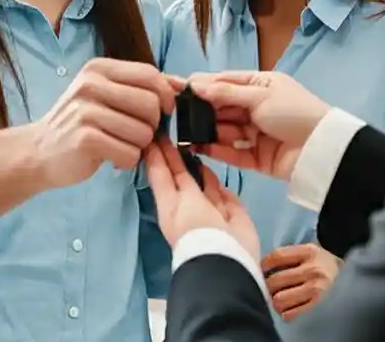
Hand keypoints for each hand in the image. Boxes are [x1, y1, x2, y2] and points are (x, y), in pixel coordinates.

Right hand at [33, 58, 173, 188]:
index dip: (166, 95)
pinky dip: (126, 161)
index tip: (165, 111)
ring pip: (144, 132)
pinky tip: (111, 158)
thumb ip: (135, 87)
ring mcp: (86, 111)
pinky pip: (130, 153)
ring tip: (120, 146)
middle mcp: (91, 85)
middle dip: (153, 125)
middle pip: (151, 104)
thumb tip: (179, 86)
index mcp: (99, 69)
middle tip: (136, 134)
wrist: (39, 152)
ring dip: (139, 147)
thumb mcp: (102, 94)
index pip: (150, 75)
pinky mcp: (85, 139)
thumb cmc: (79, 123)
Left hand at [144, 137, 259, 259]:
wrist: (226, 255)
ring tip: (189, 139)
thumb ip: (171, 174)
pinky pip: (221, 189)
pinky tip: (211, 163)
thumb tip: (156, 153)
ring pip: (202, 181)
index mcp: (170, 204)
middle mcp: (188, 204)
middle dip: (174, 155)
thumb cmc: (195, 225)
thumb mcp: (178, 198)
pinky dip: (215, 178)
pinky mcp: (231, 209)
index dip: (156, 155)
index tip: (152, 133)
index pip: (160, 174)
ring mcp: (210, 207)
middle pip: (180, 175)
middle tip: (169, 129)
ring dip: (196, 164)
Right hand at [168, 71, 330, 181]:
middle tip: (173, 112)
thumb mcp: (260, 97)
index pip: (226, 83)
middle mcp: (256, 108)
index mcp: (261, 86)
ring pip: (225, 130)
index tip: (175, 85)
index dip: (202, 85)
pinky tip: (196, 147)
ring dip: (205, 130)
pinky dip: (215, 150)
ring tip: (181, 131)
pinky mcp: (257, 157)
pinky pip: (232, 152)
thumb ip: (226, 94)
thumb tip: (195, 84)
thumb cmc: (293, 112)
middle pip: (222, 107)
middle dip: (201, 109)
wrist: (321, 149)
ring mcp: (256, 133)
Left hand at [261, 243, 341, 320]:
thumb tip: (261, 268)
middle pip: (274, 281)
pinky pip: (289, 315)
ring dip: (279, 303)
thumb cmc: (327, 270)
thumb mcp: (314, 254)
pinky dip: (288, 314)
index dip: (264, 266)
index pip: (275, 256)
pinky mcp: (319, 308)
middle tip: (276, 290)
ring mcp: (317, 290)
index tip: (263, 272)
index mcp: (310, 252)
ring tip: (286, 301)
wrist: (358, 284)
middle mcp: (314, 269)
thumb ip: (291, 257)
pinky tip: (294, 309)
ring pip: (279, 300)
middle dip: (271, 288)